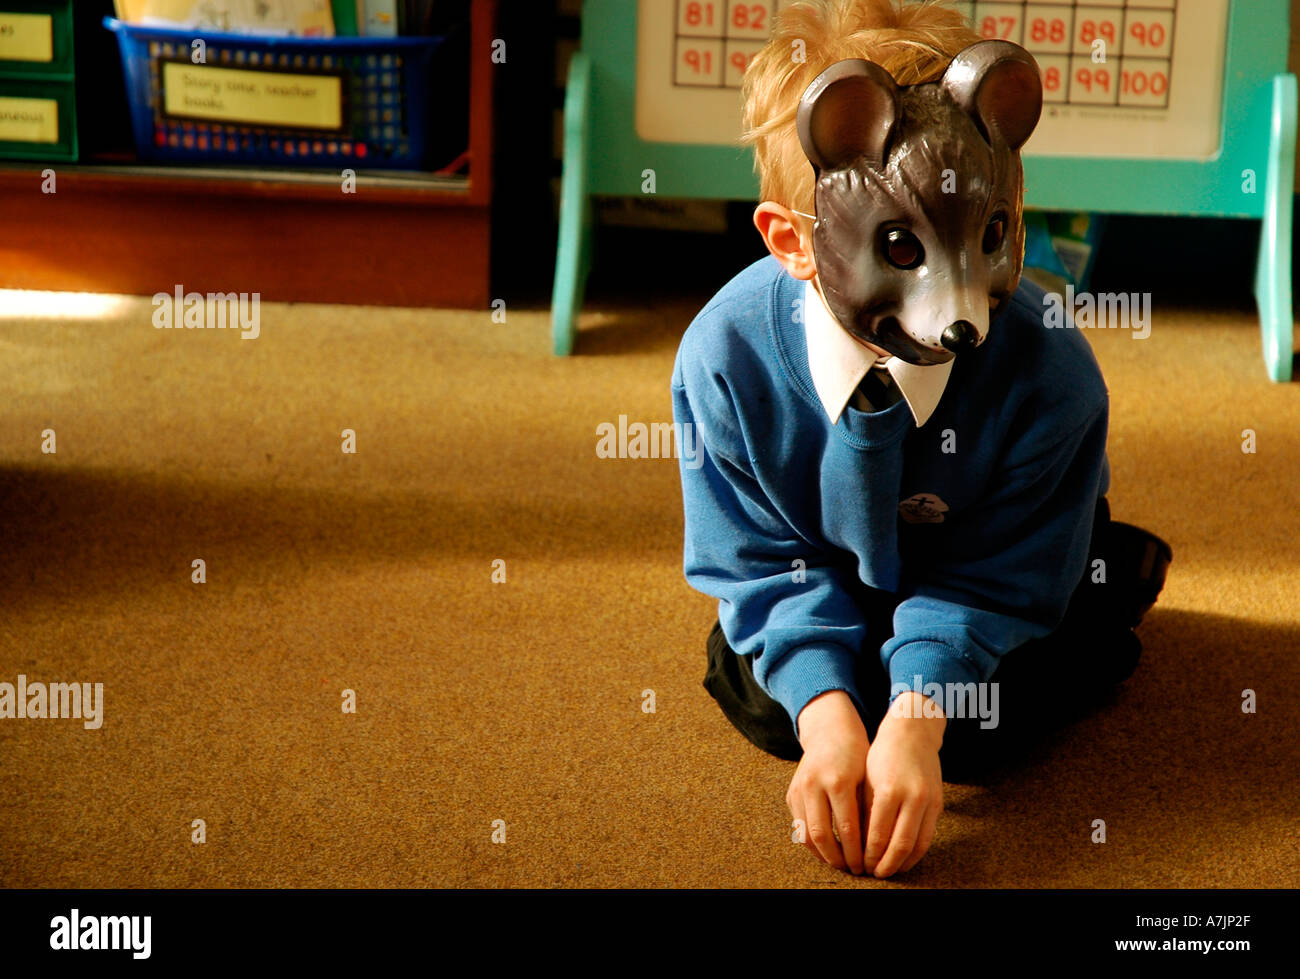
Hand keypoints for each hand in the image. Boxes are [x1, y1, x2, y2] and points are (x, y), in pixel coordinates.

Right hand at [786, 691, 870, 874]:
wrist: (830, 730)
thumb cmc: (857, 753)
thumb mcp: (867, 777)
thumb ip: (866, 809)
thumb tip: (874, 847)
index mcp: (838, 780)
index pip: (846, 828)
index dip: (855, 851)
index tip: (866, 865)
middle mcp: (814, 784)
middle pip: (821, 835)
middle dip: (838, 858)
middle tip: (853, 870)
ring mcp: (799, 788)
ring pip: (806, 834)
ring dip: (823, 854)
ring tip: (841, 863)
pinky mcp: (791, 793)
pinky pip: (799, 825)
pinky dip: (812, 842)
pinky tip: (828, 850)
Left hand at [863, 692, 944, 877]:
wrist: (913, 732)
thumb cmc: (882, 754)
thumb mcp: (867, 778)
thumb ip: (864, 810)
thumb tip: (857, 843)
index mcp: (888, 789)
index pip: (878, 833)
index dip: (869, 854)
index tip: (860, 864)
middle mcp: (912, 796)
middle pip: (900, 844)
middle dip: (885, 864)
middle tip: (873, 874)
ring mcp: (929, 801)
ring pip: (918, 844)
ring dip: (903, 863)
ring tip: (889, 872)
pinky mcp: (939, 804)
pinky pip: (928, 836)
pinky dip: (917, 852)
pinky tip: (904, 859)